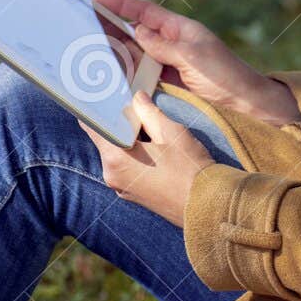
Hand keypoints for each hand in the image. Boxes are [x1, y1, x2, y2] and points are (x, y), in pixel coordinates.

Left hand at [78, 91, 216, 226]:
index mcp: (115, 159)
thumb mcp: (171, 133)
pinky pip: (127, 167)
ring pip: (118, 153)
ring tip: (150, 126)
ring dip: (130, 138)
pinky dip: (135, 154)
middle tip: (135, 104)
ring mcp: (122, 188)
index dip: (98, 107)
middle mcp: (112, 176)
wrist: (207, 207)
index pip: (93, 126)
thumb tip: (136, 98)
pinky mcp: (134, 195)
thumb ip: (148, 112)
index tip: (104, 93)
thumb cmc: (189, 169)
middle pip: (107, 139)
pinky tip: (155, 147)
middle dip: (120, 122)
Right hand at [91, 0, 300, 125]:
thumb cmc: (225, 75)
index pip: (144, 11)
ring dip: (114, 52)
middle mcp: (172, 43)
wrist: (245, 105)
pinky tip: (110, 75)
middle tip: (82, 24)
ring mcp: (169, 64)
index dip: (120, 4)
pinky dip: (126, 74)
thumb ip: (163, 45)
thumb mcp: (193, 57)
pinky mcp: (168, 83)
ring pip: (135, 54)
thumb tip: (137, 30)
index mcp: (180, 29)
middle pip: (135, 31)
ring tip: (89, 49)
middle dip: (110, 26)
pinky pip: (142, 75)